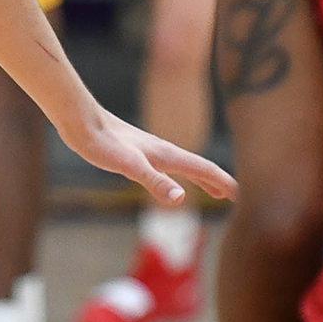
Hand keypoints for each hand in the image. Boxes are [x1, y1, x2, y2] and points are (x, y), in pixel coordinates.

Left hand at [55, 102, 237, 204]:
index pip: (204, 169)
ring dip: (201, 179)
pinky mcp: (136, 152)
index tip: (242, 195)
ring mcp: (150, 151)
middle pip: (198, 167)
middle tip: (236, 196)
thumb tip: (181, 199)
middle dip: (218, 182)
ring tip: (211, 191)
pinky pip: (166, 167)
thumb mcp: (129, 166)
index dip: (223, 182)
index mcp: (167, 155)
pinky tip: (168, 181)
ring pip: (183, 167)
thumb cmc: (103, 143)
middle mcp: (163, 151)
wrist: (80, 121)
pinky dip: (178, 177)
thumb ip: (155, 182)